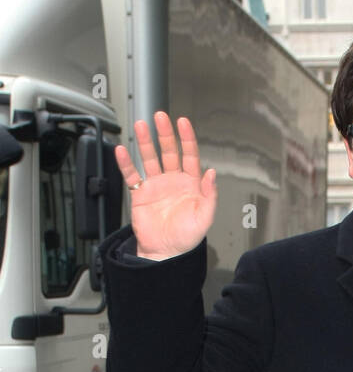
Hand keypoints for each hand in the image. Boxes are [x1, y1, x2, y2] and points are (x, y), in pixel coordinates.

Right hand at [114, 112, 216, 259]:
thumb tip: (211, 173)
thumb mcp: (204, 219)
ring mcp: (156, 185)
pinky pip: (132, 175)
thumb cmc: (186, 239)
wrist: (165, 253)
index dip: (187, 138)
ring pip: (150, 158)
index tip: (182, 122)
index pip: (190, 155)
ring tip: (141, 126)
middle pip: (169, 151)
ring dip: (145, 142)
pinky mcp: (141, 194)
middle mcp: (173, 181)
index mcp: (191, 184)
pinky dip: (126, 163)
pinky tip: (122, 150)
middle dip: (165, 134)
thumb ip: (210, 195)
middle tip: (160, 117)